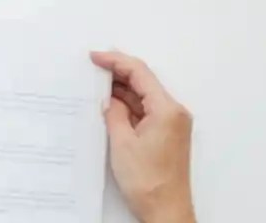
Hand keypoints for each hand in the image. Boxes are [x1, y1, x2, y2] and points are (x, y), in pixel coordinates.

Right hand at [90, 51, 195, 222]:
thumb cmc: (149, 182)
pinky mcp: (166, 135)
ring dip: (122, 91)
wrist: (166, 211)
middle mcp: (174, 113)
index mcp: (167, 109)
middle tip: (91, 69)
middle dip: (117, 74)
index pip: (140, 72)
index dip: (115, 61)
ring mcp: (171, 124)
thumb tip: (110, 100)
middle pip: (143, 82)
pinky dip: (128, 107)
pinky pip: (145, 111)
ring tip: (95, 87)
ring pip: (143, 97)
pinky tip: (110, 107)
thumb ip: (114, 114)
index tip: (95, 58)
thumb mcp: (122, 142)